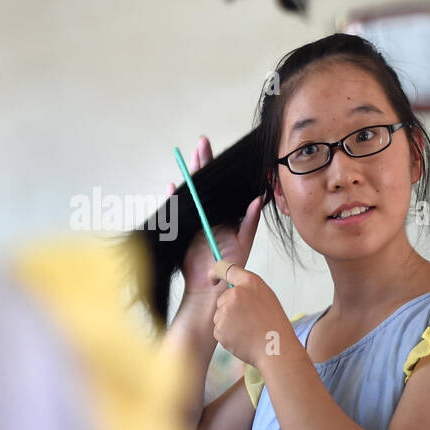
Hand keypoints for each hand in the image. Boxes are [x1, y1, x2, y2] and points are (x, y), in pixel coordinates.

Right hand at [167, 136, 263, 305]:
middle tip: (202, 143)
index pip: (220, 185)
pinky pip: (175, 210)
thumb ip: (249, 220)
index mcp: (224, 213)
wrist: (211, 286)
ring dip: (189, 175)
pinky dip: (173, 198)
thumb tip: (257, 198)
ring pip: (190, 192)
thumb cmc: (229, 266)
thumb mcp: (243, 241)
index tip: (215, 149)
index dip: (217, 167)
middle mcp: (209, 213)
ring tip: (190, 158)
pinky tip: (171, 186)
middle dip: (203, 162)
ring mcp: (194, 219)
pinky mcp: (182, 229)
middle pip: (204, 183)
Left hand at [210, 262, 293, 368]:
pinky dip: (228, 335)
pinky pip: (219, 330)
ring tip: (248, 330)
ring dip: (229, 323)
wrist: (275, 347)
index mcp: (250, 283)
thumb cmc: (274, 324)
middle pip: (222, 299)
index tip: (213, 279)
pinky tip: (242, 337)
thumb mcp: (266, 297)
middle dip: (230, 308)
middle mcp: (235, 294)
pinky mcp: (220, 328)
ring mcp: (226, 311)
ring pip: (220, 316)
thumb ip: (247, 290)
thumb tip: (231, 290)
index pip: (226, 269)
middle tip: (249, 320)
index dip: (216, 273)